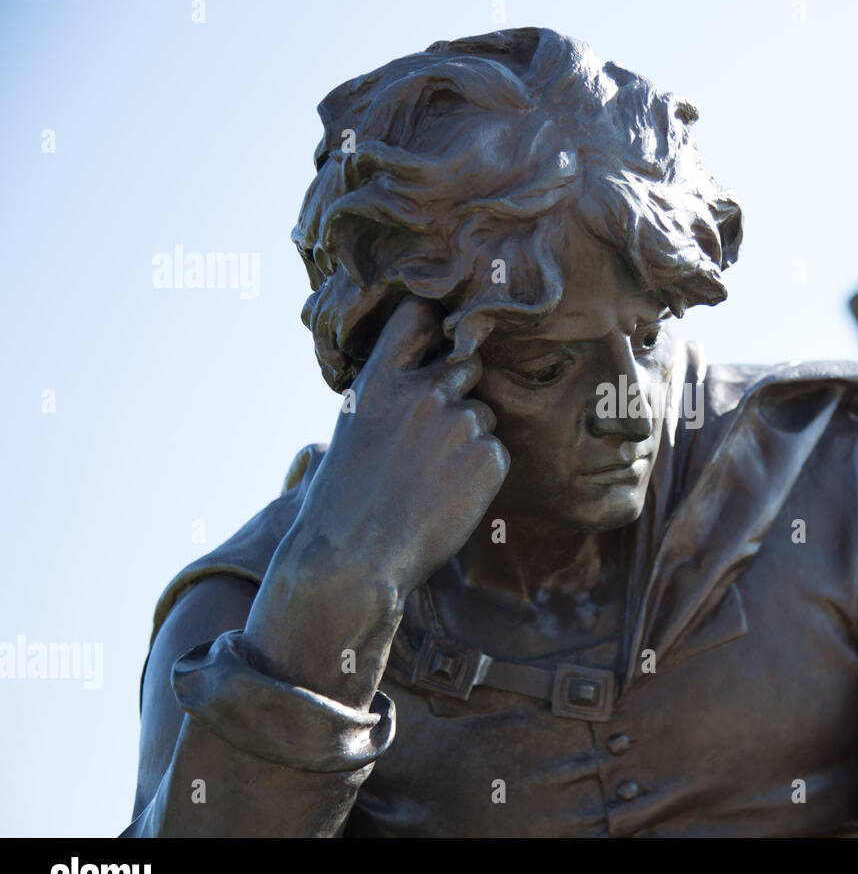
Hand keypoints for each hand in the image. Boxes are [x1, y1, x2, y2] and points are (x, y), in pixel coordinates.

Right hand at [290, 294, 509, 599]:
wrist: (353, 559)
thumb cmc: (346, 499)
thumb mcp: (354, 427)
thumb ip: (391, 393)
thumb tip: (432, 371)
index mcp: (380, 379)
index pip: (418, 315)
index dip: (435, 323)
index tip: (441, 335)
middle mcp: (421, 391)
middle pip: (467, 364)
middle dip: (459, 390)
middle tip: (435, 436)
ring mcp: (458, 422)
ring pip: (483, 414)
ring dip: (469, 438)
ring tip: (432, 478)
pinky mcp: (487, 456)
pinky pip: (496, 452)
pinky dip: (480, 473)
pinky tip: (447, 497)